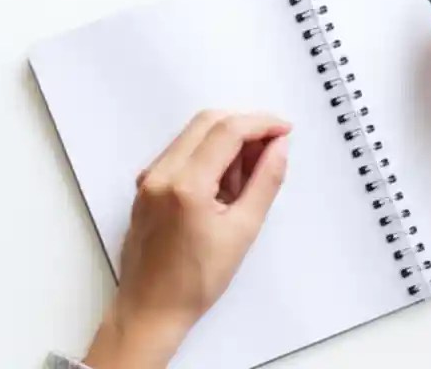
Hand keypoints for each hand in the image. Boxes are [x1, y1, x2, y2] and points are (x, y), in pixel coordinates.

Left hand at [83, 111, 291, 368]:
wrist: (150, 309)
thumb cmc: (195, 281)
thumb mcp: (243, 231)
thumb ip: (265, 181)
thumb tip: (279, 147)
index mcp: (185, 185)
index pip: (227, 130)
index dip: (261, 123)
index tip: (284, 130)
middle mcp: (161, 173)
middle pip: (208, 122)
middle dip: (245, 127)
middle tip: (271, 149)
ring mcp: (149, 177)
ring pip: (194, 134)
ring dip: (226, 141)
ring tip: (247, 178)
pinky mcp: (146, 185)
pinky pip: (181, 152)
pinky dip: (208, 155)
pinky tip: (223, 185)